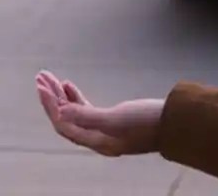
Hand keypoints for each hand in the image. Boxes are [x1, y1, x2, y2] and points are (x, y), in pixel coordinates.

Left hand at [35, 70, 163, 156]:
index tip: (41, 86)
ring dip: (62, 96)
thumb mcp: (116, 118)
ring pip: (75, 113)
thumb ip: (87, 116)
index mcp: (97, 141)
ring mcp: (106, 129)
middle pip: (67, 118)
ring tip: (51, 79)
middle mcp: (98, 137)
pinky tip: (70, 86)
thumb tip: (60, 114)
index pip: (64, 124)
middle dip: (52, 98)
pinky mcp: (115, 120)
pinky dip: (76, 98)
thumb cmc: (149, 122)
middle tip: (41, 77)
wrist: (176, 123)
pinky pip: (87, 110)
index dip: (51, 106)